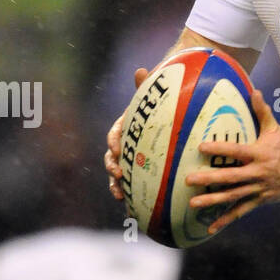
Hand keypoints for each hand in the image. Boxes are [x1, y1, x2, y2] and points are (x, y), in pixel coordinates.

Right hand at [104, 68, 148, 200]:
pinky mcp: (139, 173)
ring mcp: (130, 160)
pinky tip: (134, 210)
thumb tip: (140, 69)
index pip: (114, 134)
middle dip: (112, 168)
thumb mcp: (153, 98)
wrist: (166, 119)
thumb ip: (146, 86)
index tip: (116, 148)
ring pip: (118, 175)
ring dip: (116, 186)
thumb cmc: (159, 108)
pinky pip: (132, 186)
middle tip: (117, 174)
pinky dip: (131, 197)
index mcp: (125, 128)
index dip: (113, 141)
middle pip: (112, 158)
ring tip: (120, 196)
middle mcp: (124, 145)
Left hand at [185, 90, 279, 234]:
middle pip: (231, 177)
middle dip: (209, 179)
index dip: (220, 149)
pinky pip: (241, 211)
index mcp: (260, 153)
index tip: (201, 148)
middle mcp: (258, 173)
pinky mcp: (261, 200)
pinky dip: (226, 219)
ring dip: (213, 201)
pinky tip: (211, 226)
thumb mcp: (276, 129)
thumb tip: (253, 91)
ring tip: (194, 203)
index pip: (237, 151)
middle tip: (189, 179)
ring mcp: (259, 189)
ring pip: (233, 196)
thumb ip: (262, 112)